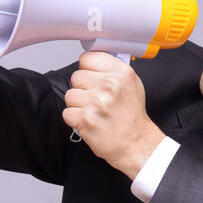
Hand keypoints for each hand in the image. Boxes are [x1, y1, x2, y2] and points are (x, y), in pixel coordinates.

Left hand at [62, 52, 166, 178]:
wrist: (136, 144)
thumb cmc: (131, 117)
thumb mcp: (131, 84)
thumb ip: (112, 70)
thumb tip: (91, 61)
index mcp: (121, 72)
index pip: (87, 58)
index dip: (87, 70)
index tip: (93, 79)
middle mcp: (110, 84)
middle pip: (76, 76)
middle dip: (82, 89)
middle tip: (97, 101)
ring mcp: (97, 101)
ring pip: (69, 95)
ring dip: (78, 106)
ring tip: (94, 113)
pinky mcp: (86, 118)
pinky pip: (67, 113)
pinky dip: (75, 120)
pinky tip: (90, 122)